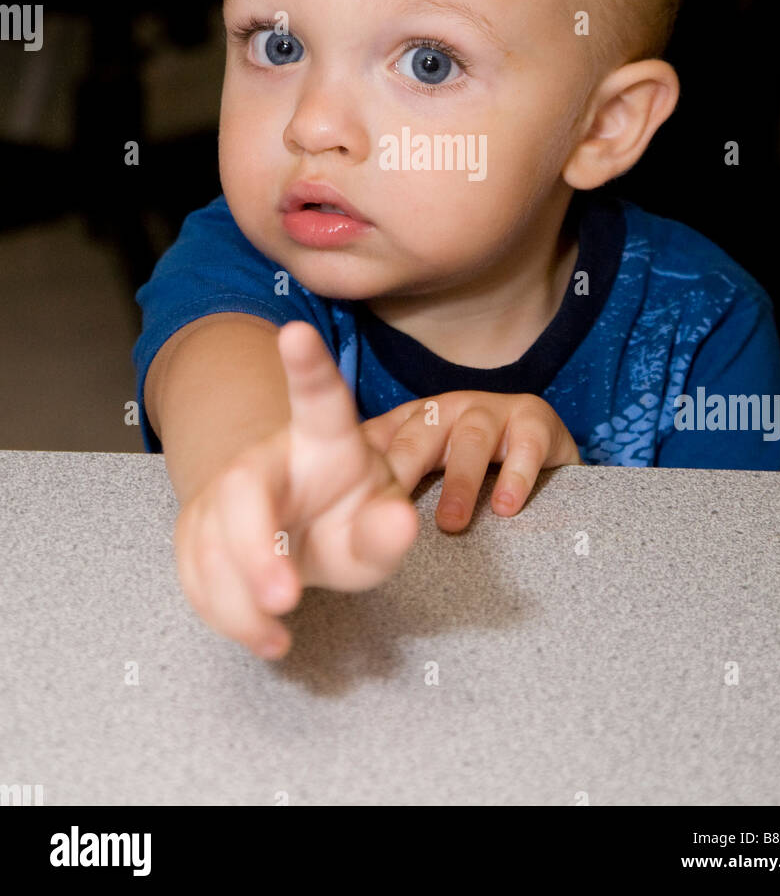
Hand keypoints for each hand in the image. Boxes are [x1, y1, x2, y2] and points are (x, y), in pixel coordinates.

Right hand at [173, 321, 418, 659]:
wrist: (306, 532)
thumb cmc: (352, 520)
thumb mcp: (381, 531)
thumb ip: (389, 533)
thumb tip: (400, 523)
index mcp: (325, 438)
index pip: (318, 396)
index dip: (308, 364)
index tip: (296, 332)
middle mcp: (267, 455)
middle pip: (242, 489)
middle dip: (255, 546)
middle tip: (286, 596)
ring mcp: (224, 490)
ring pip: (209, 537)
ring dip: (238, 594)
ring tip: (279, 631)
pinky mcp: (197, 529)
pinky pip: (194, 572)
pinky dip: (224, 612)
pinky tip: (263, 633)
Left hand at [360, 390, 581, 531]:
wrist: (547, 464)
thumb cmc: (474, 481)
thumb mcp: (427, 482)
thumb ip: (389, 502)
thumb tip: (347, 539)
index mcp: (412, 422)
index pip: (378, 438)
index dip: (361, 467)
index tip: (345, 503)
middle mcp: (448, 410)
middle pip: (418, 435)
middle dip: (402, 469)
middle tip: (389, 511)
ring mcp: (492, 411)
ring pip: (471, 439)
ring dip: (460, 482)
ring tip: (452, 524)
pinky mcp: (535, 421)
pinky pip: (526, 444)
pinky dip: (516, 475)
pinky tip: (506, 507)